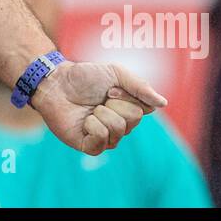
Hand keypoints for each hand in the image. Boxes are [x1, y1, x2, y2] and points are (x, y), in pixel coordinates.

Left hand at [29, 61, 166, 155]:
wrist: (56, 83)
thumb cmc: (84, 77)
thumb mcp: (116, 73)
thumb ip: (140, 87)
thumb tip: (163, 103)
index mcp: (129, 109)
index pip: (145, 109)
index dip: (127, 95)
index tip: (110, 87)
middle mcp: (121, 126)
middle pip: (133, 119)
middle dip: (114, 103)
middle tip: (98, 97)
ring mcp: (106, 138)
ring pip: (118, 129)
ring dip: (101, 113)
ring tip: (90, 109)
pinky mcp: (90, 147)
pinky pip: (101, 139)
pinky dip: (92, 125)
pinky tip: (84, 122)